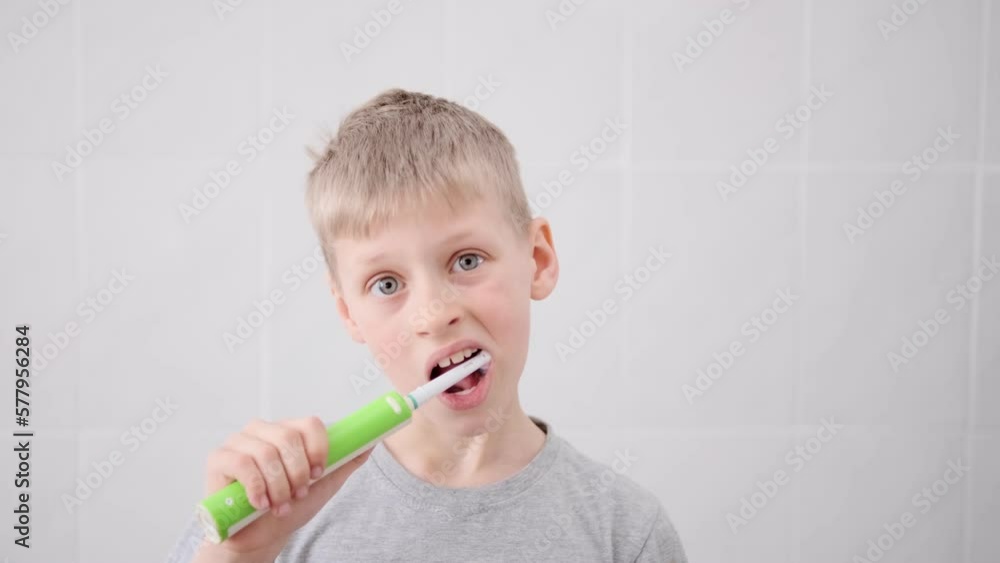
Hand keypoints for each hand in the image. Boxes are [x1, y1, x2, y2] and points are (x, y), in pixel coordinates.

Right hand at [195, 417, 371, 559]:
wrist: (259, 536)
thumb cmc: (289, 507)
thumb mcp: (324, 484)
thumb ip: (346, 460)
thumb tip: (372, 441)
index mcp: (288, 432)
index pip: (309, 424)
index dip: (318, 449)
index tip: (318, 473)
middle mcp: (263, 430)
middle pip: (289, 437)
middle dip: (298, 473)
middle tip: (297, 494)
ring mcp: (239, 442)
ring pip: (267, 453)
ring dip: (279, 486)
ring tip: (279, 505)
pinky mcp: (219, 458)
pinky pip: (243, 464)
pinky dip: (257, 488)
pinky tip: (261, 503)